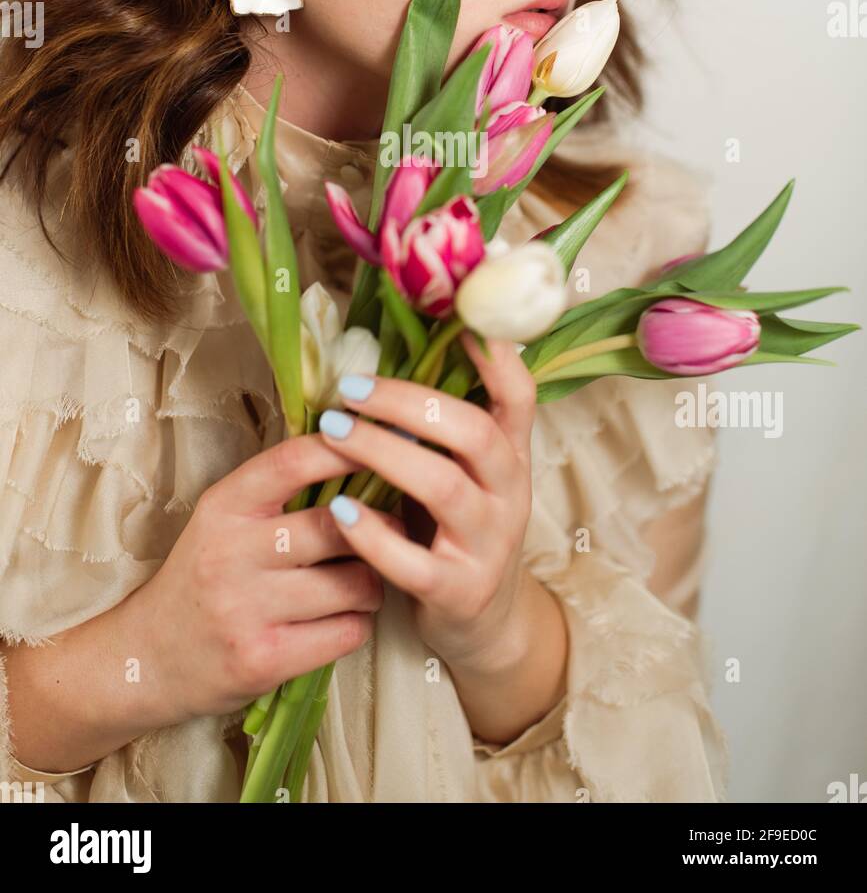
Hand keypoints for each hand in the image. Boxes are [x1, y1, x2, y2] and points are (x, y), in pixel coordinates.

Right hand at [140, 433, 406, 722]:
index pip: (294, 461)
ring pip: (354, 584)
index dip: (347, 449)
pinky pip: (348, 632)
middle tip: (393, 530)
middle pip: (338, 527)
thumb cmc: (203, 577)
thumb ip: (280, 490)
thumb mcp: (224, 519)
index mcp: (224, 506)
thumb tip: (360, 451)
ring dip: (373, 583)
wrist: (147, 656)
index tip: (382, 446)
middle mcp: (231, 553)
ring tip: (362, 582)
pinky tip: (343, 619)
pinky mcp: (262, 660)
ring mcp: (245, 609)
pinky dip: (358, 624)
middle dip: (381, 528)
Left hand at [320, 330, 537, 673]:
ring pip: (443, 487)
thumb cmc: (455, 526)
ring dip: (383, 453)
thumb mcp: (466, 472)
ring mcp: (488, 543)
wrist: (483, 622)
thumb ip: (442, 423)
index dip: (495, 357)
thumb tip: (389, 342)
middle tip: (350, 389)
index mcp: (511, 454)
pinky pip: (414, 561)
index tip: (459, 320)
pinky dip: (373, 534)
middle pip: (474, 433)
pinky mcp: (459, 590)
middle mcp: (510, 492)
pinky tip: (339, 510)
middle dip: (410, 403)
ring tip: (333, 432)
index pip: (519, 395)